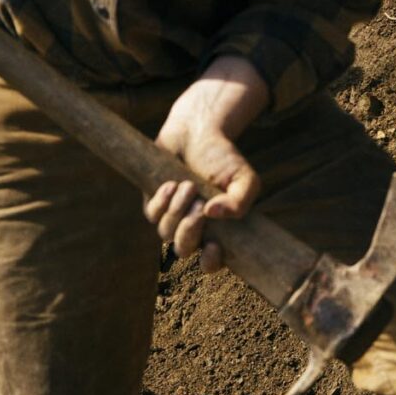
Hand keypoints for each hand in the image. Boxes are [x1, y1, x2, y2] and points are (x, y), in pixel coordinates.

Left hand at [146, 57, 267, 269]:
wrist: (197, 132)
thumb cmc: (223, 158)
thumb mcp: (242, 177)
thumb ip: (240, 201)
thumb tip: (213, 214)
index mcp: (217, 230)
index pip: (211, 262)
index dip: (211, 262)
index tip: (213, 247)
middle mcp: (193, 229)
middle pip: (184, 250)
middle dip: (190, 231)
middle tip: (200, 207)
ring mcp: (172, 219)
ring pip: (166, 233)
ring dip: (178, 209)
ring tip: (189, 185)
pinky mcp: (153, 206)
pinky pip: (152, 215)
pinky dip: (162, 200)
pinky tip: (172, 184)